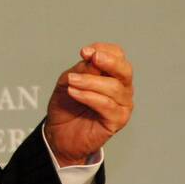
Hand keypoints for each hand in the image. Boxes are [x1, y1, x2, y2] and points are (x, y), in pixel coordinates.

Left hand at [44, 42, 133, 165]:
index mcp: (112, 74)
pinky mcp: (118, 121)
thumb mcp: (68, 81)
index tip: (85, 51)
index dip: (103, 50)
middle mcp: (122, 88)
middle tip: (92, 57)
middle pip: (125, 70)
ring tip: (71, 82)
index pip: (117, 56)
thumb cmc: (67, 106)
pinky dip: (89, 97)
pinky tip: (75, 93)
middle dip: (109, 61)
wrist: (59, 133)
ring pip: (114, 88)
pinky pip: (107, 105)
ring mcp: (122, 105)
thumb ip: (81, 69)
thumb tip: (92, 58)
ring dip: (90, 82)